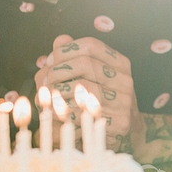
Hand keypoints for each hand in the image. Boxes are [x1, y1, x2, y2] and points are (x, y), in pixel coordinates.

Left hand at [35, 34, 143, 150]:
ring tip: (47, 97)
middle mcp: (125, 79)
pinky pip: (84, 113)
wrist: (122, 130)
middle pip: (84, 64)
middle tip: (45, 81)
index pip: (90, 46)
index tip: (50, 61)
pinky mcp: (120, 122)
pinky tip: (55, 113)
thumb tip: (60, 40)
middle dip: (58, 71)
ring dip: (58, 92)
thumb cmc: (100, 99)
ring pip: (83, 88)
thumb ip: (73, 56)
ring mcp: (125, 101)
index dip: (65, 50)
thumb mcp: (89, 75)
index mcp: (120, 63)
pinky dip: (65, 112)